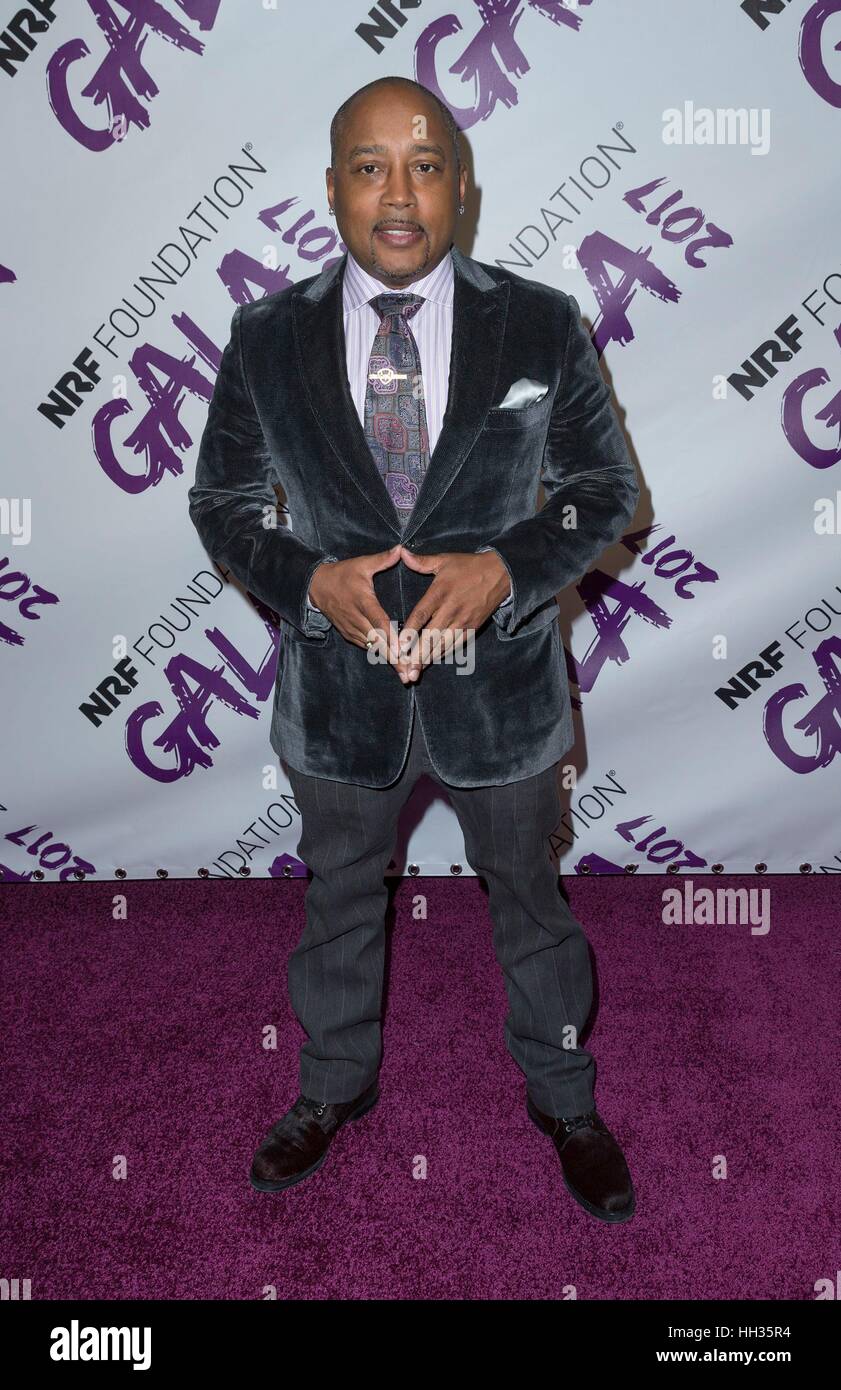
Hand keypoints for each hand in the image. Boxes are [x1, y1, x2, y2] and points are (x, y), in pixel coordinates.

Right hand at [308, 545, 411, 679]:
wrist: (316, 587)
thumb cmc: (342, 574)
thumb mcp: (361, 564)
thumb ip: (382, 559)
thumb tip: (400, 549)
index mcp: (362, 601)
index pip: (378, 621)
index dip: (390, 637)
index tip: (401, 651)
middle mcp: (357, 618)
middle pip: (378, 641)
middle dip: (394, 658)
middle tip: (409, 672)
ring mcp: (352, 629)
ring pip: (373, 648)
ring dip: (389, 661)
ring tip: (405, 674)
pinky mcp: (349, 635)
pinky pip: (367, 647)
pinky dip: (380, 656)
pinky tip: (394, 665)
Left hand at [397, 546, 510, 676]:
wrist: (500, 573)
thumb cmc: (469, 566)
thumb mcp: (445, 559)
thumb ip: (421, 561)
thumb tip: (402, 552)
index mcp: (441, 592)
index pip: (421, 614)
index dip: (410, 631)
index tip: (399, 645)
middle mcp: (451, 609)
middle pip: (431, 636)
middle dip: (418, 654)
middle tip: (405, 669)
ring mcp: (463, 621)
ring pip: (443, 644)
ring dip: (428, 659)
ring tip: (415, 672)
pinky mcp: (472, 627)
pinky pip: (456, 644)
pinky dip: (443, 654)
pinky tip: (431, 662)